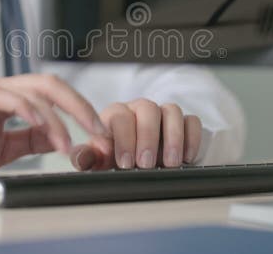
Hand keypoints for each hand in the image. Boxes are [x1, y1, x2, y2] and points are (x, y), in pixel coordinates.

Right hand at [0, 74, 109, 177]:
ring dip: (57, 119)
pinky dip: (29, 110)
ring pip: (35, 92)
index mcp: (12, 97)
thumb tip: (60, 138)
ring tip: (68, 145)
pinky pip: (9, 98)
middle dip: (79, 107)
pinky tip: (42, 126)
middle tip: (98, 130)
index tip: (98, 132)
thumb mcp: (7, 147)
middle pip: (52, 85)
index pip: (55, 93)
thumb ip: (32, 139)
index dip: (80, 109)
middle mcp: (4, 88)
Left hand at [69, 99, 202, 170]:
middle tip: (146, 163)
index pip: (120, 115)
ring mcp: (163, 114)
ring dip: (172, 137)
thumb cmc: (116, 159)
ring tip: (169, 163)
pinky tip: (187, 157)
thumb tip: (80, 157)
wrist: (138, 163)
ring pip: (172, 110)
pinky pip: (192, 121)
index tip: (125, 163)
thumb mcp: (100, 161)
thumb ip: (88, 157)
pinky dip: (191, 137)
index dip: (123, 138)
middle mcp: (140, 110)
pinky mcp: (183, 123)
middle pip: (147, 108)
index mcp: (116, 115)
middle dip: (147, 137)